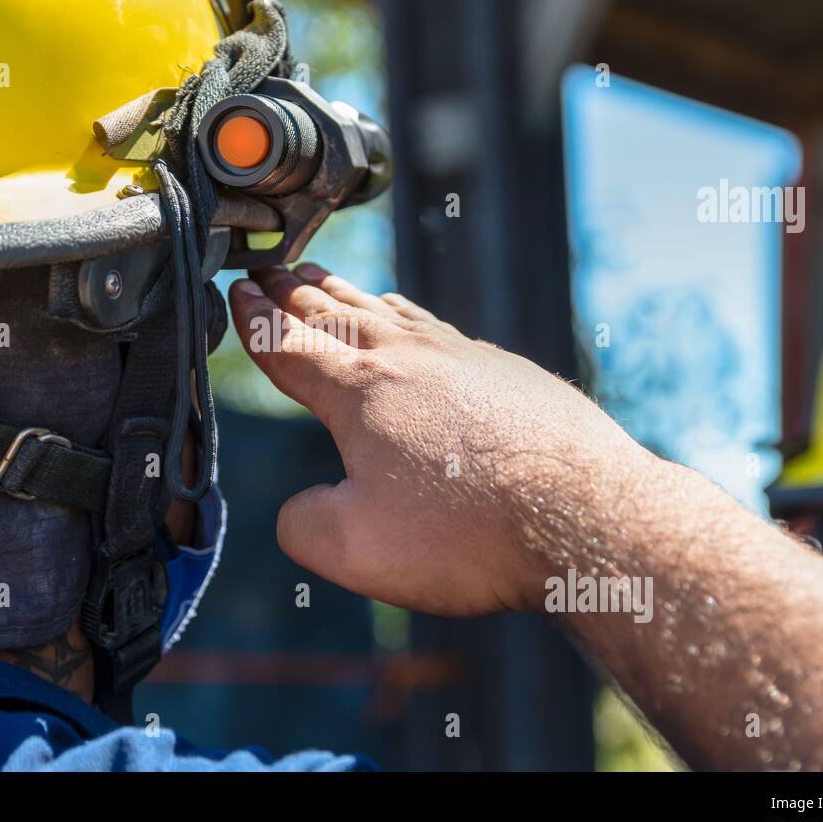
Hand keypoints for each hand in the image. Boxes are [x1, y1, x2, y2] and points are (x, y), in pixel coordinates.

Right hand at [229, 264, 657, 615]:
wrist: (587, 513)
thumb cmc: (469, 532)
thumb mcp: (356, 550)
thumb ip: (304, 524)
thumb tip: (302, 506)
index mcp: (359, 391)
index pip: (289, 343)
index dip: (255, 320)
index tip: (236, 292)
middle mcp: (407, 358)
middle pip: (334, 311)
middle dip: (290, 292)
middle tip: (266, 271)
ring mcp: (461, 356)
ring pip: (386, 308)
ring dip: (343, 292)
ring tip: (320, 280)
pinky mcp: (504, 370)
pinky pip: (436, 326)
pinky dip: (403, 313)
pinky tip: (406, 318)